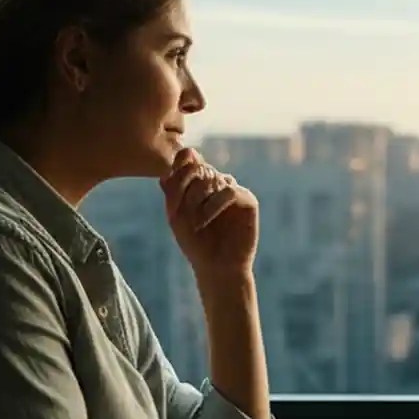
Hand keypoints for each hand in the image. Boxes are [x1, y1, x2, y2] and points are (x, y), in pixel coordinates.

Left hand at [160, 148, 259, 278]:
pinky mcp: (247, 200)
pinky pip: (228, 190)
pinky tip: (206, 221)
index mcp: (198, 183)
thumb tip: (189, 151)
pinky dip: (214, 205)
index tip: (171, 201)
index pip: (187, 160)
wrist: (217, 268)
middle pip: (198, 168)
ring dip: (197, 199)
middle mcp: (216, 183)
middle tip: (180, 212)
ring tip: (194, 222)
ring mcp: (232, 190)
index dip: (177, 173)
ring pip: (212, 178)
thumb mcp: (176, 213)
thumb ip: (177, 184)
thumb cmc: (195, 243)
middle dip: (185, 189)